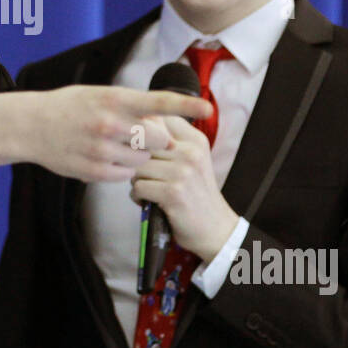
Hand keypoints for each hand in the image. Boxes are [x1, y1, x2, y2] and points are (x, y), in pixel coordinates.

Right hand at [0, 86, 212, 181]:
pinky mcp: (95, 171)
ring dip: (140, 156)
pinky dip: (124, 169)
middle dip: (158, 139)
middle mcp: (109, 124)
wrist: (32, 126)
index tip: (207, 109)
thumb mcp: (100, 94)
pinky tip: (108, 157)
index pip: (157, 102)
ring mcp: (102, 150)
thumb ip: (130, 105)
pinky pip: (125, 175)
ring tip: (119, 145)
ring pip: (143, 161)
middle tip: (144, 135)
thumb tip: (162, 120)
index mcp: (113, 98)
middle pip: (158, 139)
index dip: (185, 106)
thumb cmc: (70, 107)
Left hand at [130, 116, 238, 260]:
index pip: (158, 119)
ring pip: (137, 167)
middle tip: (148, 176)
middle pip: (142, 144)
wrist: (214, 228)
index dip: (143, 134)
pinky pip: (138, 187)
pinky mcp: (173, 192)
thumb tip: (133, 122)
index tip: (147, 150)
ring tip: (151, 189)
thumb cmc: (194, 192)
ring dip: (137, 181)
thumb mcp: (190, 160)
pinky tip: (149, 202)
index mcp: (195, 139)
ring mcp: (183, 172)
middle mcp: (191, 152)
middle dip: (137, 161)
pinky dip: (138, 197)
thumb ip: (167, 140)